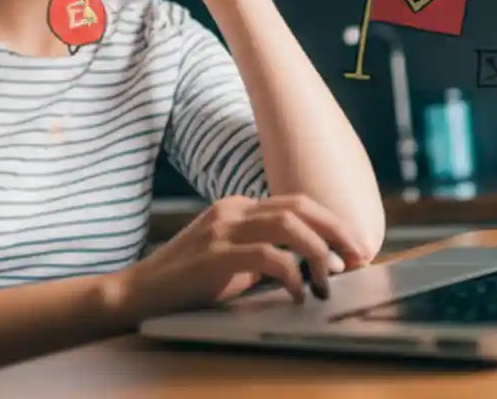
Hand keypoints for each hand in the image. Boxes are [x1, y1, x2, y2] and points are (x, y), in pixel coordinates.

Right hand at [115, 194, 370, 320]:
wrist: (138, 294)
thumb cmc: (190, 282)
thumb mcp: (234, 259)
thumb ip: (267, 253)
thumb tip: (320, 264)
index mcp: (238, 206)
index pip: (297, 202)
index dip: (332, 222)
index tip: (355, 248)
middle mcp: (232, 210)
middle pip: (299, 206)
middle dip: (336, 231)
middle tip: (358, 258)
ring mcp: (221, 229)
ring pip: (288, 225)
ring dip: (319, 251)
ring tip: (331, 278)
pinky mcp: (214, 255)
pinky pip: (267, 256)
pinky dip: (292, 274)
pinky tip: (299, 294)